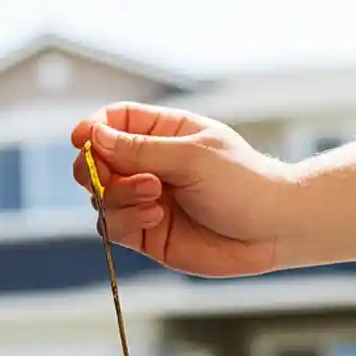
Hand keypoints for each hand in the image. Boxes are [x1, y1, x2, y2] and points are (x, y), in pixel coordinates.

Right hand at [71, 102, 297, 277]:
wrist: (273, 230)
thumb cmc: (244, 182)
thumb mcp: (191, 156)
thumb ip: (139, 149)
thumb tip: (93, 136)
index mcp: (163, 133)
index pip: (113, 121)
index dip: (92, 129)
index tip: (82, 140)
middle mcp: (150, 165)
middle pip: (96, 160)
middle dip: (96, 168)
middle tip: (111, 175)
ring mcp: (146, 200)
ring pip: (101, 197)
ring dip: (118, 196)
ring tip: (154, 197)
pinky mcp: (148, 233)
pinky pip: (115, 226)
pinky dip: (126, 221)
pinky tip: (156, 217)